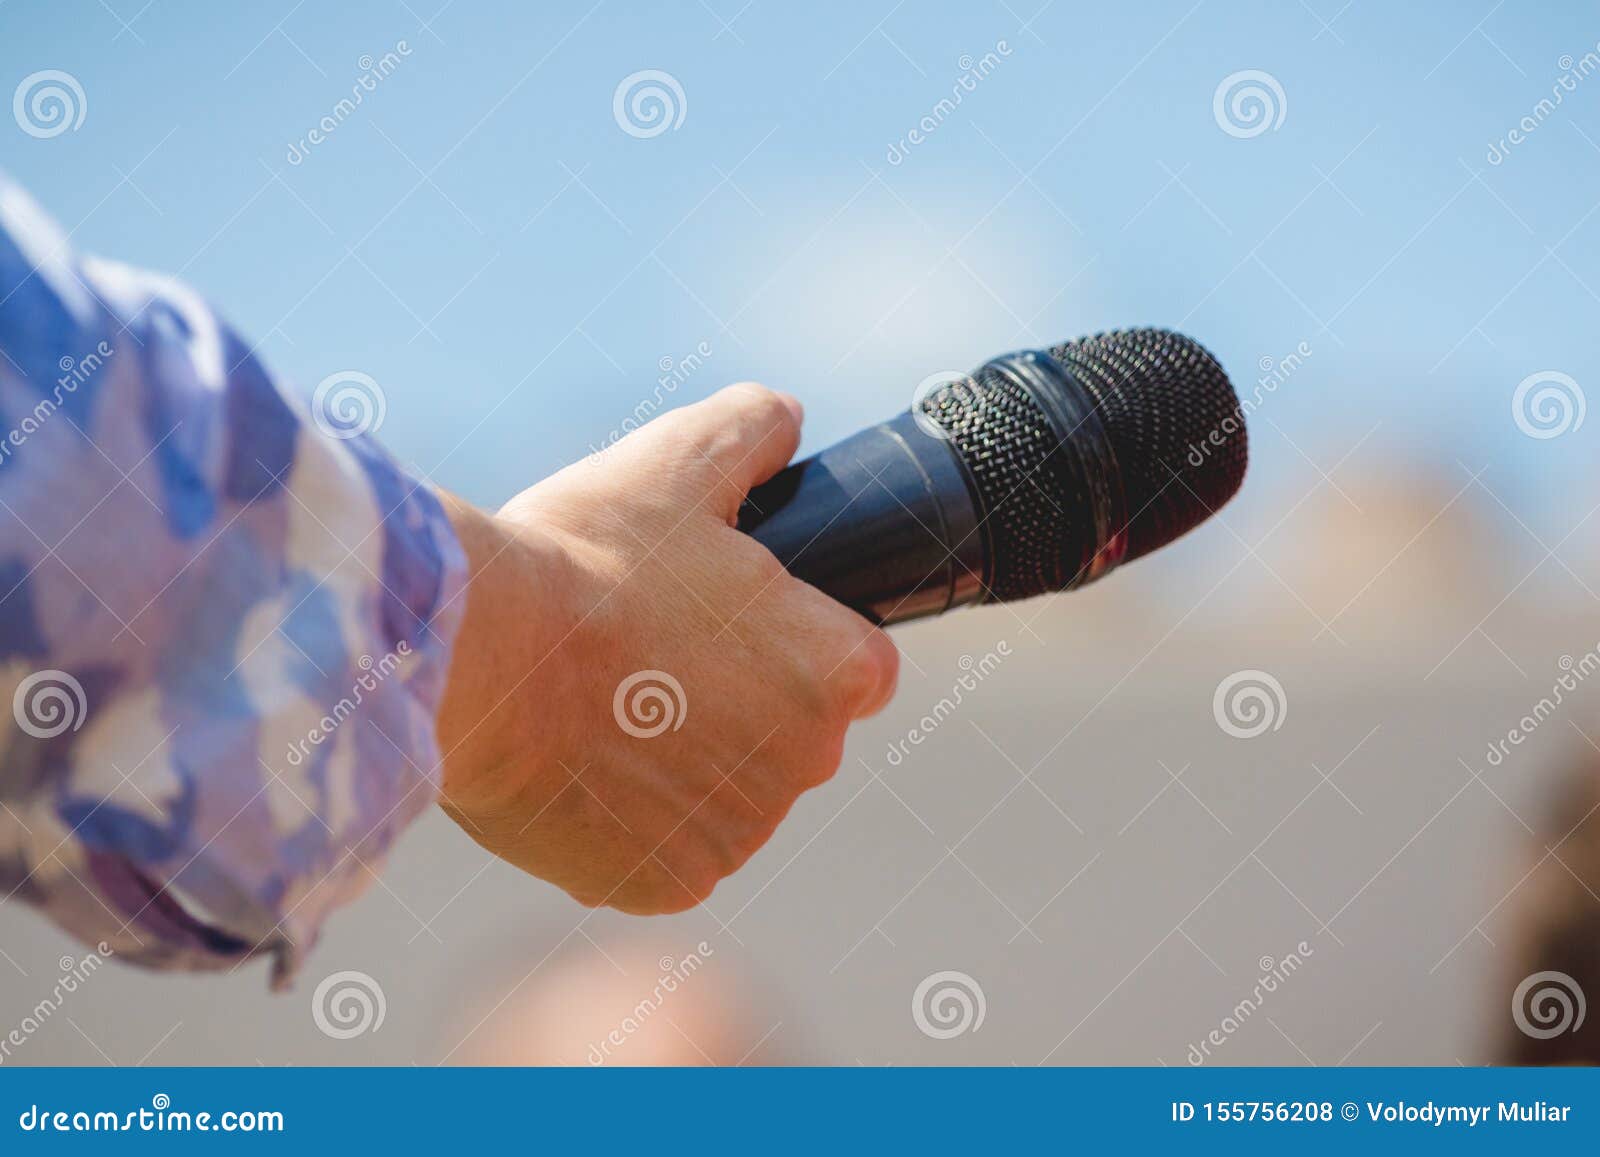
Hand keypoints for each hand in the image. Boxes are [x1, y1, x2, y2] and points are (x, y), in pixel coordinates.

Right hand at [434, 384, 899, 912]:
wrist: (480, 660)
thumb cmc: (586, 559)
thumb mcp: (677, 461)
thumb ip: (752, 430)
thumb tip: (785, 417)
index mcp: (836, 672)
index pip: (852, 666)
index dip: (791, 641)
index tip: (725, 626)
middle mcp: (808, 763)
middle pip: (788, 735)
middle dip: (735, 703)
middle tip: (648, 660)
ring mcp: (738, 832)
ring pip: (724, 796)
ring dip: (683, 765)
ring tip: (602, 710)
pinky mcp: (667, 882)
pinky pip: (663, 852)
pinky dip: (630, 825)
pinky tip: (579, 771)